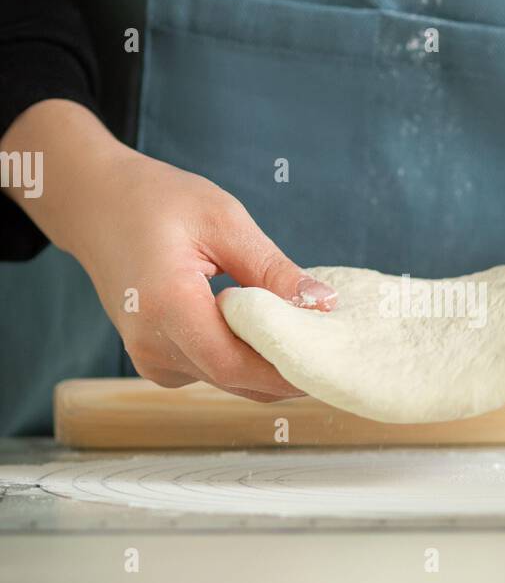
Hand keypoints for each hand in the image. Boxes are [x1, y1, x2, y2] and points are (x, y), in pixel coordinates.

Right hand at [1, 101, 335, 400]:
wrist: (95, 206)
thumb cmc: (154, 201)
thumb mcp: (223, 220)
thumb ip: (273, 269)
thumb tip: (323, 304)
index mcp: (166, 306)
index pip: (235, 365)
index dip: (286, 369)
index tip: (329, 354)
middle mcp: (152, 345)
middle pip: (235, 379)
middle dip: (286, 367)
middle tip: (331, 343)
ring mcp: (150, 359)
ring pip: (227, 380)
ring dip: (267, 363)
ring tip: (302, 329)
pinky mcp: (156, 361)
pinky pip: (213, 371)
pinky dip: (244, 357)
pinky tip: (264, 329)